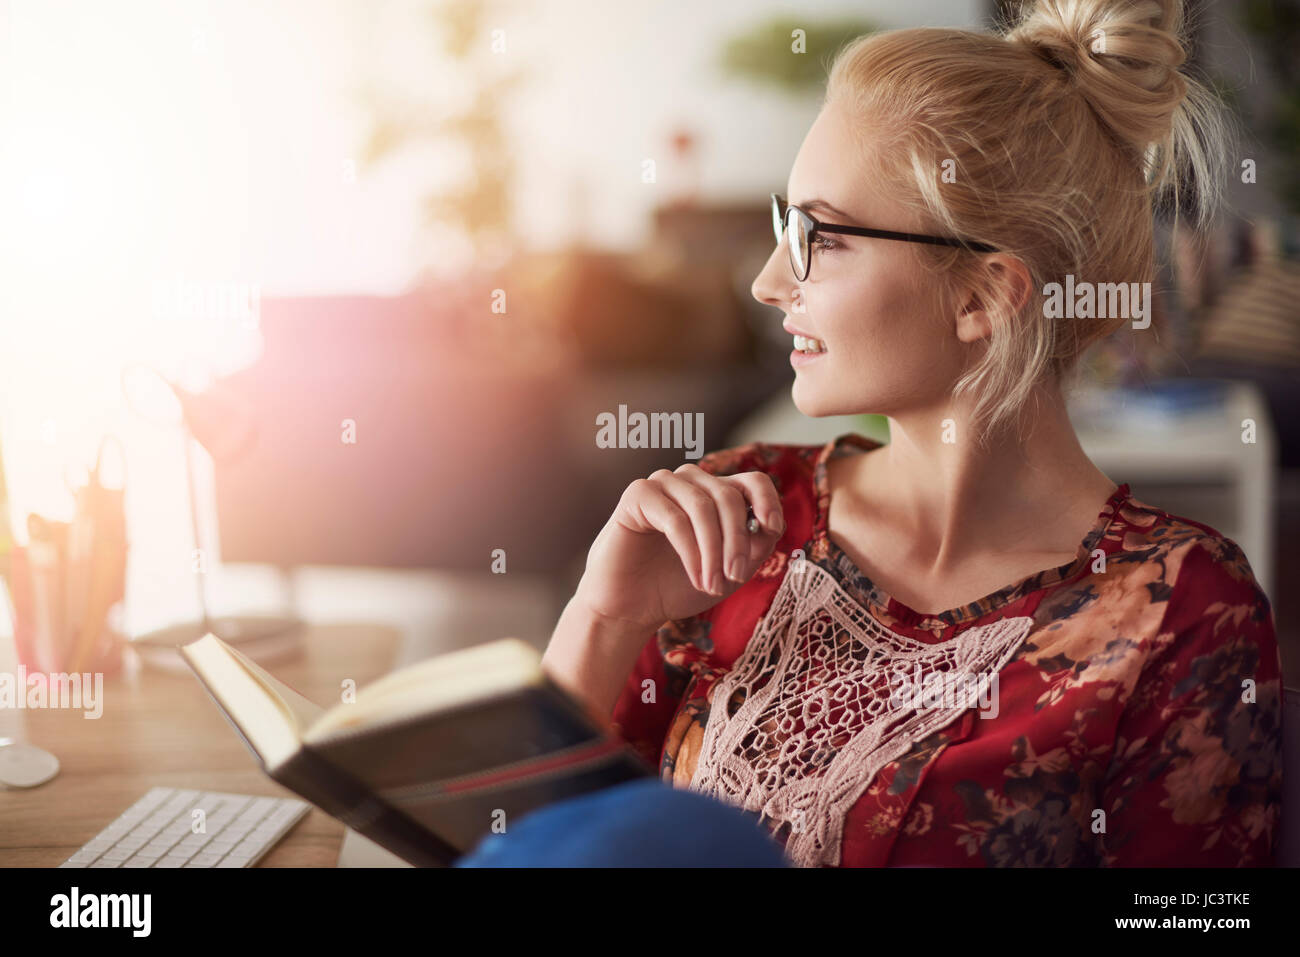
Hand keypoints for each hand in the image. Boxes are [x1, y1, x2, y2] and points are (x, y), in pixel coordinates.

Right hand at [572, 463, 785, 632]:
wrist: (632, 609)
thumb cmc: (679, 587)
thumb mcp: (731, 570)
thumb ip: (756, 545)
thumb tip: (770, 523)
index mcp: (715, 493)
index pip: (752, 481)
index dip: (767, 500)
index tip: (771, 528)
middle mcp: (691, 482)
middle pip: (729, 496)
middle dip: (737, 541)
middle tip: (735, 577)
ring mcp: (663, 484)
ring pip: (703, 506)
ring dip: (714, 551)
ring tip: (713, 584)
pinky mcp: (638, 494)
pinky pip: (675, 518)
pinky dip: (691, 551)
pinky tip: (696, 576)